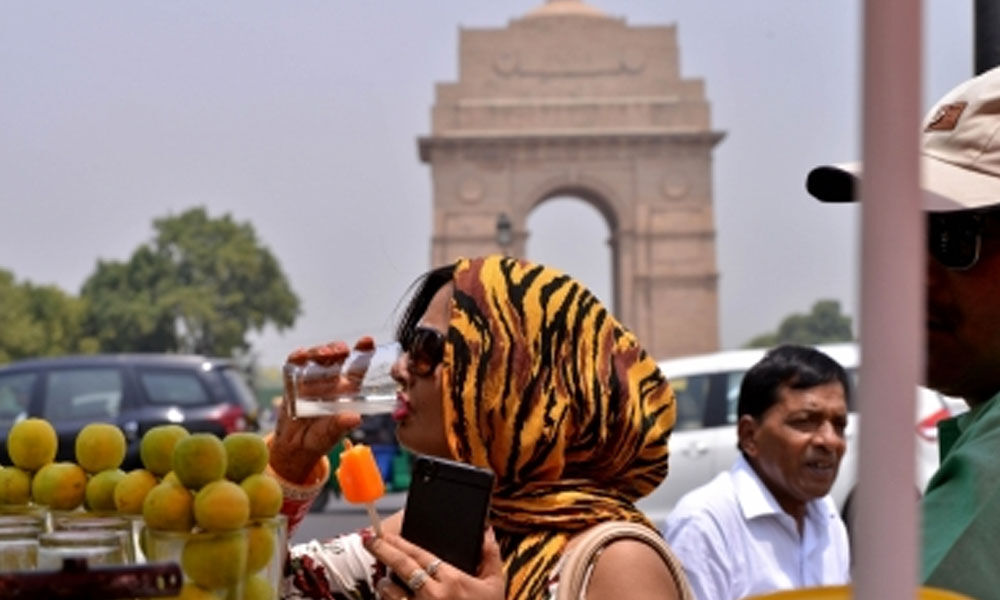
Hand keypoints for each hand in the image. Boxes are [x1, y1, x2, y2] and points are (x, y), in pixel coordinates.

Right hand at [269, 337, 373, 482]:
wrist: (295, 446)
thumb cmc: (320, 438)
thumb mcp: (331, 434)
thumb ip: (340, 426)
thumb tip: (355, 419)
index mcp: (346, 390)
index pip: (357, 367)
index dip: (363, 352)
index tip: (368, 340)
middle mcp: (330, 381)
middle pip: (336, 357)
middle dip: (338, 348)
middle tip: (342, 350)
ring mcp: (311, 379)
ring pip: (316, 357)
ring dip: (320, 351)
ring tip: (324, 353)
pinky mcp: (293, 383)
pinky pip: (293, 366)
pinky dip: (296, 359)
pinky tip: (299, 356)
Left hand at [363, 528, 504, 599]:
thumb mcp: (495, 585)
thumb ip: (490, 555)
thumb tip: (486, 531)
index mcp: (452, 581)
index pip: (419, 554)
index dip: (399, 542)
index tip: (385, 534)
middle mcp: (433, 596)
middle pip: (401, 566)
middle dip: (382, 550)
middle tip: (369, 540)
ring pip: (390, 592)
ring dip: (384, 584)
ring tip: (383, 580)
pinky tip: (389, 597)